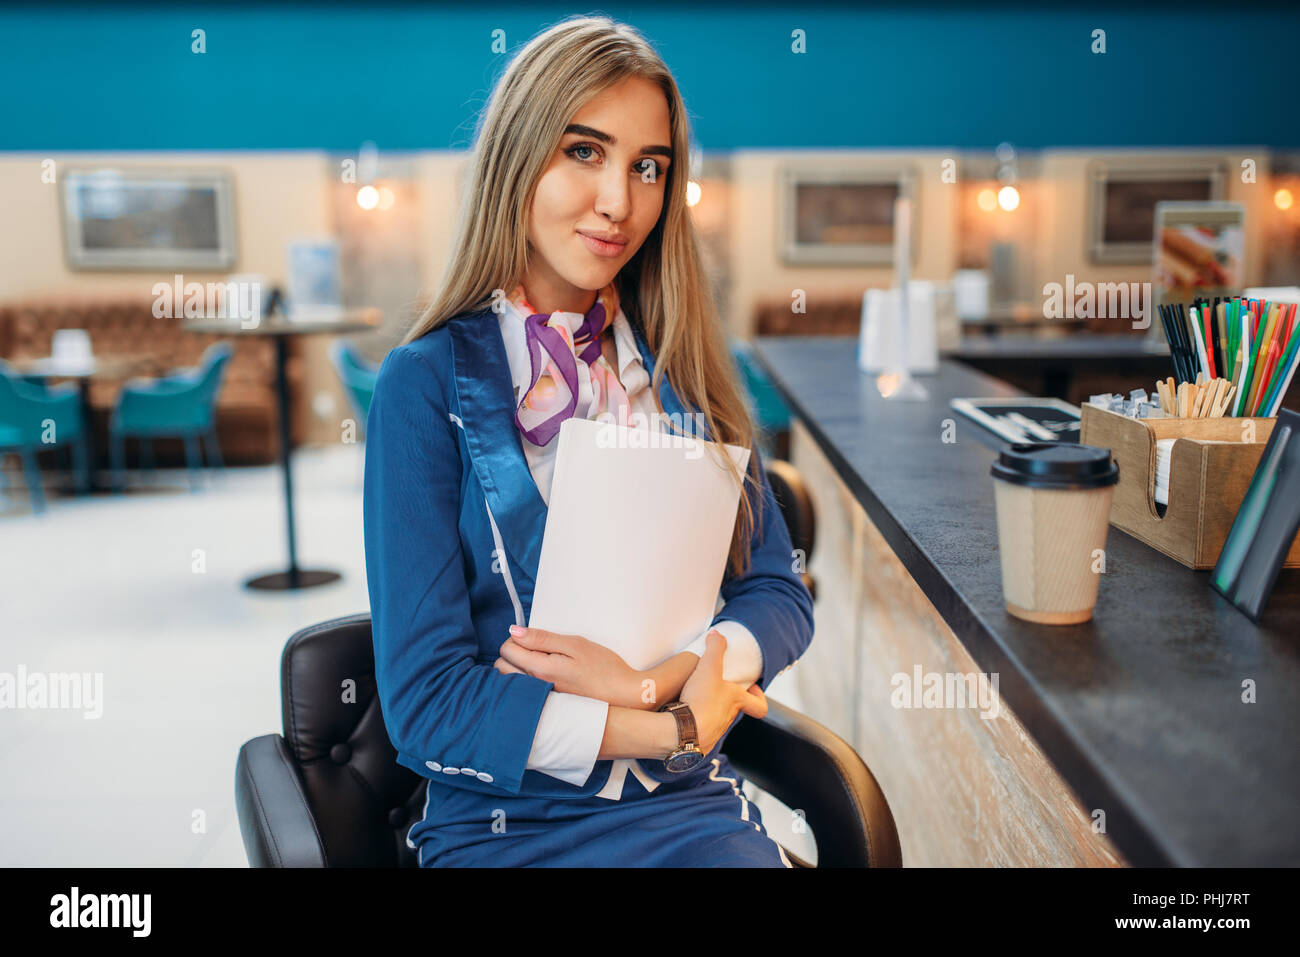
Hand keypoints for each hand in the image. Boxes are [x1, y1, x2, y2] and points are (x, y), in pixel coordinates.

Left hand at [494, 626, 649, 710]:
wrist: (623, 696)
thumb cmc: (603, 667)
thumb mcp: (575, 644)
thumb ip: (542, 638)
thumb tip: (514, 631)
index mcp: (540, 670)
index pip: (507, 650)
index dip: (516, 638)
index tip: (533, 636)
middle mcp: (535, 688)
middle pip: (501, 668)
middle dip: (511, 653)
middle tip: (534, 648)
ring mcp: (540, 699)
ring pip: (509, 682)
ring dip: (515, 668)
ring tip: (538, 661)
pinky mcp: (547, 706)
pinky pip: (523, 692)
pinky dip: (524, 681)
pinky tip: (543, 676)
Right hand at [679, 630, 766, 754]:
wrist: (683, 732)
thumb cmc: (701, 701)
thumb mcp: (708, 667)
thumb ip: (714, 648)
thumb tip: (716, 634)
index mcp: (736, 702)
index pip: (759, 705)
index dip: (759, 697)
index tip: (752, 688)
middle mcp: (727, 719)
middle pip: (734, 711)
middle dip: (727, 699)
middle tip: (716, 688)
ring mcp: (713, 732)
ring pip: (716, 721)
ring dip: (708, 710)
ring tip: (694, 699)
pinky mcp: (697, 743)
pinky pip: (699, 732)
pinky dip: (693, 724)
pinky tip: (682, 715)